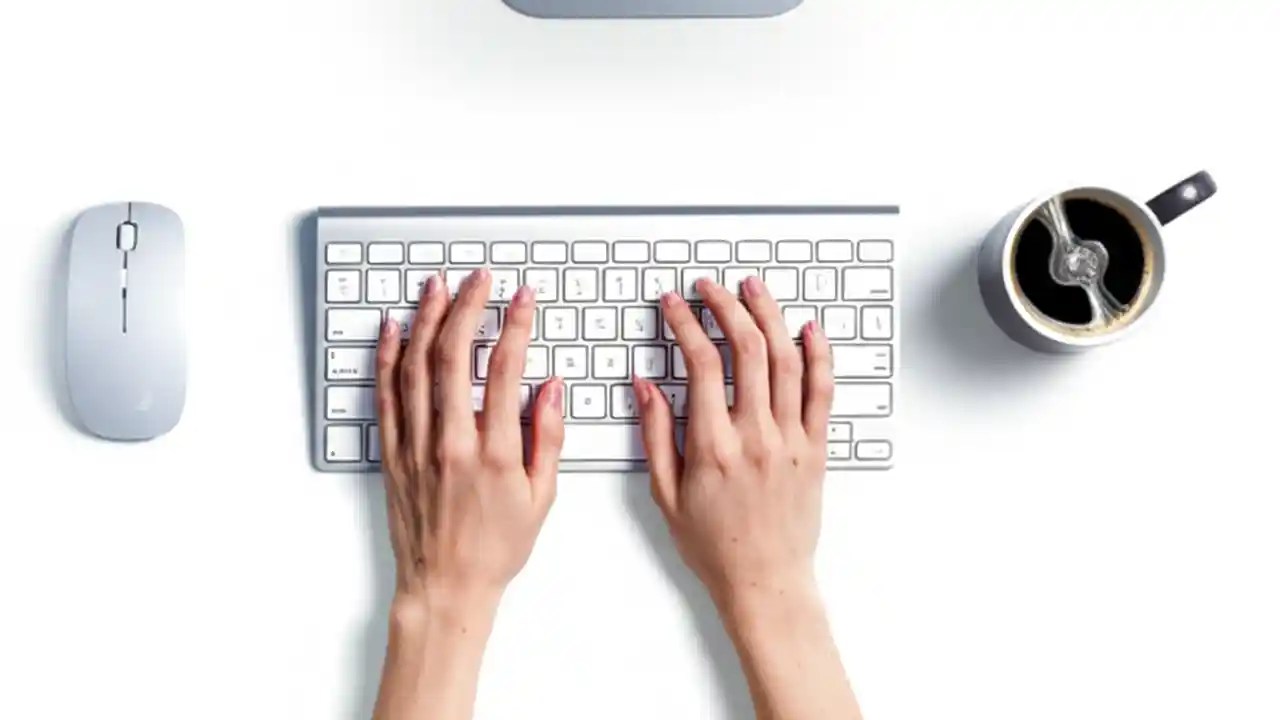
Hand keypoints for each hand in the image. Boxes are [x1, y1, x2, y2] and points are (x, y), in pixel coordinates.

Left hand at [375, 269, 564, 610]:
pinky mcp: (392, 455)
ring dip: (427, 320)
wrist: (444, 587)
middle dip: (468, 307)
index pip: (506, 370)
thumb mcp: (542, 496)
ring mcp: (416, 447)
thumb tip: (550, 387)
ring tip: (437, 287)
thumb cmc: (495, 548)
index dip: (516, 325)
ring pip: (415, 367)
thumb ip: (549, 436)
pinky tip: (396, 329)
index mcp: (494, 454)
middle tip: (479, 279)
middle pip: (454, 356)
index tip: (523, 299)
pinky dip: (388, 357)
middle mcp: (451, 444)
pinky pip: (386, 396)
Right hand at [635, 276, 858, 719]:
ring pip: (786, 360)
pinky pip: (822, 392)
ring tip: (753, 289)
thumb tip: (646, 385)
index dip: (685, 323)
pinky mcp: (817, 449)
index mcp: (713, 446)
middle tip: (710, 286)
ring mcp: (792, 440)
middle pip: (746, 348)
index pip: (700, 363)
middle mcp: (756, 436)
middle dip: (726, 306)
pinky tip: (809, 329)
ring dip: (769, 315)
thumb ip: (656, 434)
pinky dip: (819, 355)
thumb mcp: (665, 494)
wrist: (765, 581)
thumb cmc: (714, 545)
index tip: (673, 304)